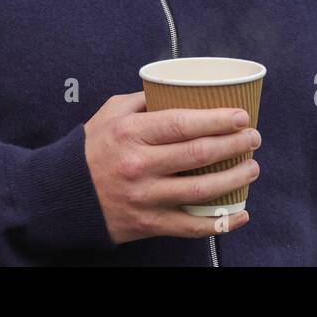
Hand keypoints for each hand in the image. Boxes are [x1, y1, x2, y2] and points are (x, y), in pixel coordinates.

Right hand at [83, 91, 260, 243]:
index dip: (218, 120)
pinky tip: (240, 213)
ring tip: (252, 168)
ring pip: (202, 190)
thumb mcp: (111, 113)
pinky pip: (191, 226)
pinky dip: (221, 222)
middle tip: (253, 139)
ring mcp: (145, 197)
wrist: (63, 194)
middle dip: (235, 145)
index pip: (183, 123)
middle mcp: (139, 165)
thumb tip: (180, 90)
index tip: (241, 117)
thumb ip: (145, 101)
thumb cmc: (91, 148)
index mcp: (131, 133)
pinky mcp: (148, 223)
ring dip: (235, 179)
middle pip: (199, 154)